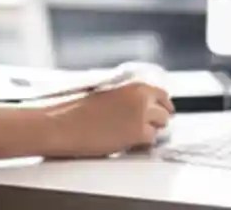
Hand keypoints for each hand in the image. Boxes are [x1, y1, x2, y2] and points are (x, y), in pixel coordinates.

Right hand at [44, 82, 174, 157]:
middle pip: (165, 112)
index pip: (162, 95)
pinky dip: (142, 143)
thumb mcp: (108, 95)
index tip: (160, 112)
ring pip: (161, 126)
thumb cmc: (78, 110)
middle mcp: (142, 98)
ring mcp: (142, 116)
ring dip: (150, 131)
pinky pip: (150, 140)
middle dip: (157, 120)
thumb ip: (128, 100)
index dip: (161, 106)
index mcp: (134, 87)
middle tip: (146, 127)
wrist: (65, 124)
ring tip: (133, 136)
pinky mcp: (137, 133)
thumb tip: (140, 109)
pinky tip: (128, 143)